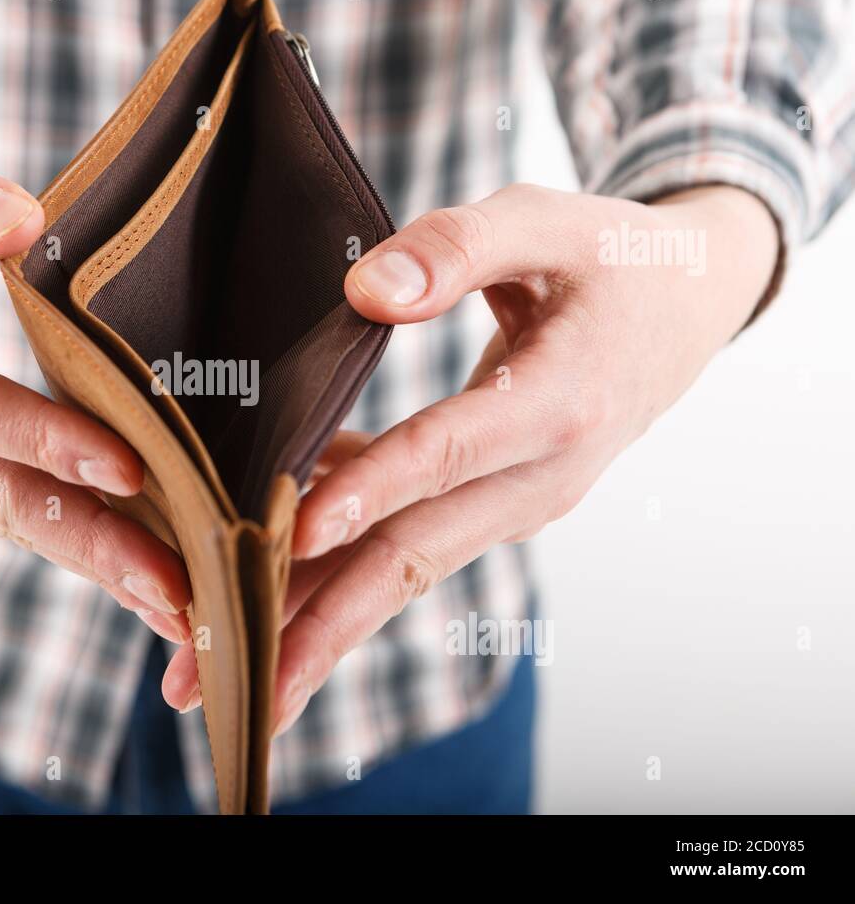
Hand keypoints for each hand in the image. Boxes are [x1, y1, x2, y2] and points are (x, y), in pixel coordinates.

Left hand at [162, 182, 777, 724]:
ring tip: (225, 677)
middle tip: (230, 683)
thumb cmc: (607, 259)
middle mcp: (537, 479)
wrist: (681, 313)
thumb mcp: (546, 223)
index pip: (449, 454)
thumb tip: (365, 293)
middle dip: (319, 625)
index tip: (297, 532)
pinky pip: (404, 545)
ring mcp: (512, 505)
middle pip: (412, 557)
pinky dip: (333, 570)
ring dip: (314, 627)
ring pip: (400, 571)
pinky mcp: (488, 508)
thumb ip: (460, 248)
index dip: (373, 489)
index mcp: (560, 404)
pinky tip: (257, 578)